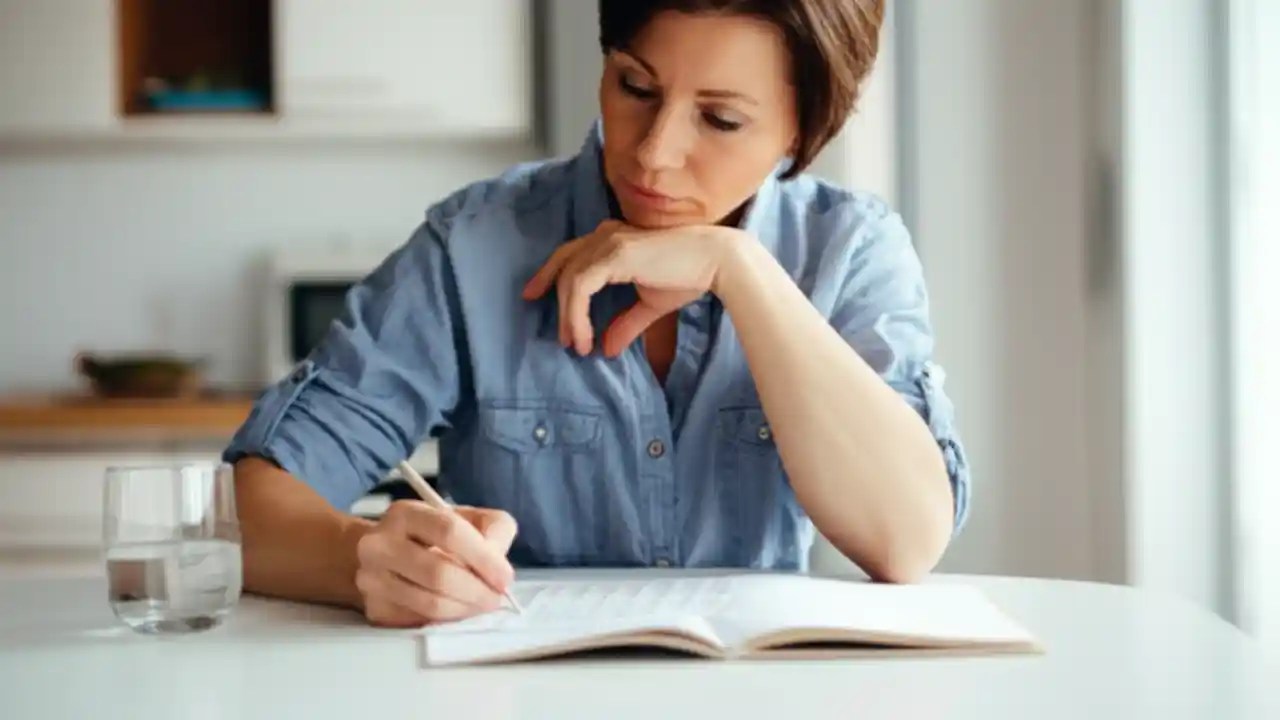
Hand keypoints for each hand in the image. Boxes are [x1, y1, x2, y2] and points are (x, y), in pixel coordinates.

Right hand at [354, 502, 516, 627]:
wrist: (381, 557)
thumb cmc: (433, 537)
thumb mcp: (466, 519)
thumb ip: (492, 531)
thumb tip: (500, 567)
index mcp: (407, 513)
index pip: (449, 532)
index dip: (483, 558)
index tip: (504, 578)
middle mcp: (380, 543)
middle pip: (438, 572)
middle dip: (476, 591)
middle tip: (495, 599)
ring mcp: (372, 578)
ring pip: (430, 603)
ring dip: (464, 609)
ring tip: (479, 606)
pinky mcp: (374, 608)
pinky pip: (419, 620)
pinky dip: (445, 620)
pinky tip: (454, 610)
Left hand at [522, 220, 739, 356]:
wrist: (716, 261)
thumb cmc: (689, 276)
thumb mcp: (650, 305)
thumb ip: (626, 323)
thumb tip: (608, 348)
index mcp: (614, 240)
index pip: (573, 254)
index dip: (551, 273)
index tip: (536, 295)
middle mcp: (607, 235)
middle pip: (564, 260)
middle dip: (549, 289)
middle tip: (549, 324)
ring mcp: (610, 241)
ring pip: (571, 279)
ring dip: (569, 315)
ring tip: (575, 344)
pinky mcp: (615, 254)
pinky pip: (581, 286)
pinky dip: (577, 313)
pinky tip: (584, 335)